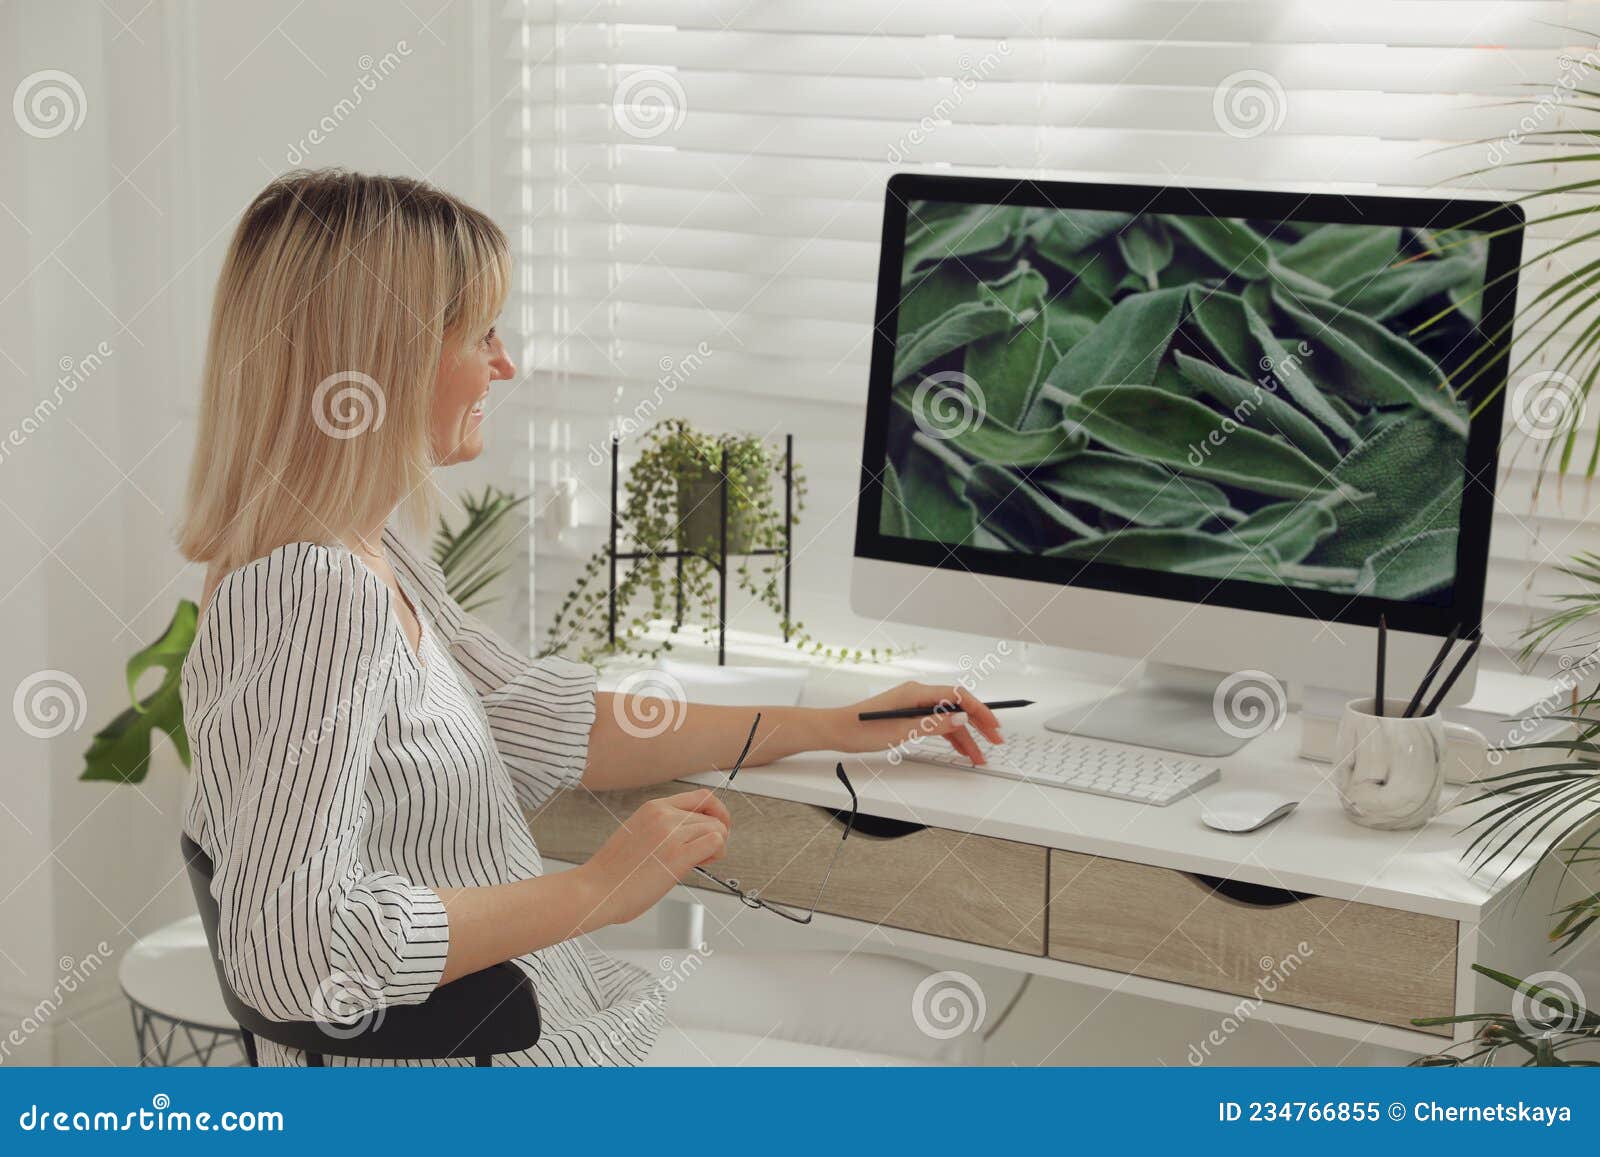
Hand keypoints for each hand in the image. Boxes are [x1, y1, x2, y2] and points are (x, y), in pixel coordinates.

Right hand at [577, 789, 730, 927]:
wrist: (595, 890)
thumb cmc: (613, 872)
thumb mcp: (638, 833)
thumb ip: (663, 828)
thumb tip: (690, 834)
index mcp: (653, 808)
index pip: (701, 797)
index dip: (716, 812)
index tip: (716, 826)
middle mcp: (663, 815)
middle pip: (713, 814)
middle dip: (718, 833)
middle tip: (708, 850)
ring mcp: (671, 834)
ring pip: (717, 828)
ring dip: (718, 846)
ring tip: (701, 860)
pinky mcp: (677, 856)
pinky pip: (716, 842)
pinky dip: (718, 853)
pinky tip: (704, 863)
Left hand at [829, 681, 1003, 765]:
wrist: (838, 730)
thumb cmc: (862, 728)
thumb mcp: (902, 730)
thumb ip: (933, 724)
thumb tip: (960, 718)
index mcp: (917, 692)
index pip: (957, 696)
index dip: (979, 710)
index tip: (993, 724)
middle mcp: (918, 695)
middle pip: (957, 706)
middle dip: (978, 723)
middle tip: (995, 740)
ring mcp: (915, 705)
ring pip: (948, 719)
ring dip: (965, 737)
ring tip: (979, 756)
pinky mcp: (910, 716)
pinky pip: (937, 724)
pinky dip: (950, 737)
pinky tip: (961, 750)